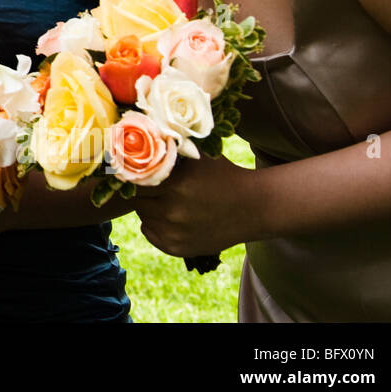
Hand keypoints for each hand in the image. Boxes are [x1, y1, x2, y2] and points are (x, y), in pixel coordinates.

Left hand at [132, 153, 256, 256]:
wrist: (254, 208)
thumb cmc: (224, 175)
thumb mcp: (198, 157)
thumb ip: (169, 150)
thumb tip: (136, 143)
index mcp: (177, 185)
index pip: (136, 179)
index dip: (137, 173)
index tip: (139, 170)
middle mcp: (173, 212)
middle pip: (137, 199)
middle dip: (142, 190)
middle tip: (154, 184)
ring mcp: (175, 233)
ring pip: (142, 215)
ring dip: (149, 206)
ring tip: (167, 198)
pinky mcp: (177, 248)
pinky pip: (149, 232)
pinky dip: (154, 224)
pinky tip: (169, 215)